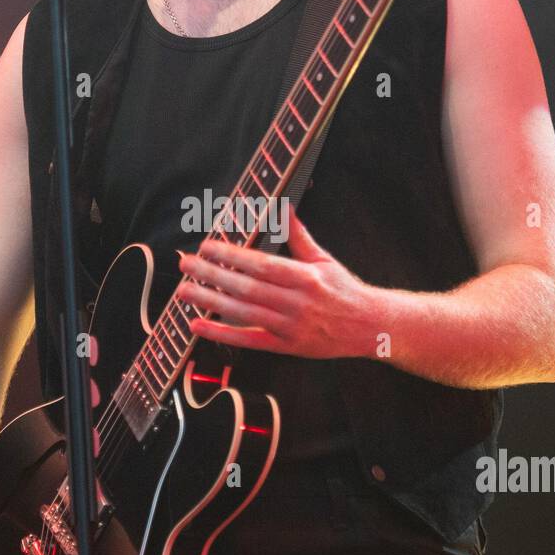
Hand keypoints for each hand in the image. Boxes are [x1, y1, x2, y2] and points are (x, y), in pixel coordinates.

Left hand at [174, 206, 371, 358]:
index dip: (231, 255)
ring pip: (244, 314)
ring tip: (184, 291)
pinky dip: (222, 334)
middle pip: (247, 288)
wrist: (370, 327)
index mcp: (305, 277)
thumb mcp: (324, 259)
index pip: (261, 264)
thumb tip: (283, 208)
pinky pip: (249, 340)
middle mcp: (297, 303)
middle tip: (186, 264)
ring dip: (210, 302)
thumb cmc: (344, 291)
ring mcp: (291, 327)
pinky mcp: (287, 347)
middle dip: (212, 275)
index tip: (207, 246)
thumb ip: (299, 235)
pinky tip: (199, 325)